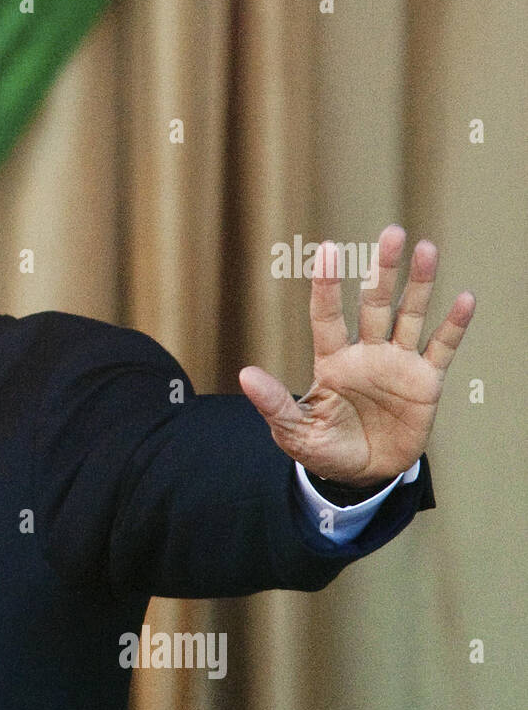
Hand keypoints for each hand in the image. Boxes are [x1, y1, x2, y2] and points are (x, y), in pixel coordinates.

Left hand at [239, 225, 474, 487]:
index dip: (327, 285)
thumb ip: (275, 404)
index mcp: (332, 362)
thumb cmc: (323, 450)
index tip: (326, 249)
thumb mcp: (294, 432)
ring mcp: (397, 364)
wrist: (362, 476)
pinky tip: (464, 298)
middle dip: (382, 270)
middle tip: (391, 233)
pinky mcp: (425, 381)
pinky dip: (453, 325)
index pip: (327, 317)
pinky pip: (441, 348)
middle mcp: (365, 354)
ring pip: (409, 315)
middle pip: (374, 304)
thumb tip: (245, 375)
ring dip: (419, 284)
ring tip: (426, 249)